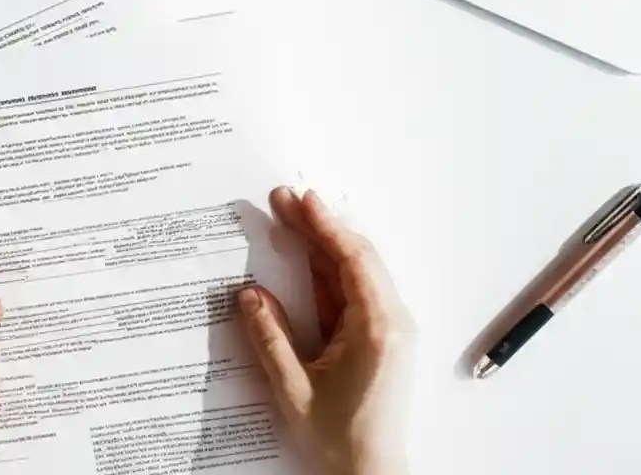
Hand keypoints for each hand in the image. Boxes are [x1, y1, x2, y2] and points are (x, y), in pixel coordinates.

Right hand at [237, 187, 413, 474]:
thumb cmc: (339, 441)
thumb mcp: (292, 389)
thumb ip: (269, 337)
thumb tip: (249, 294)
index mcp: (378, 329)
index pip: (352, 260)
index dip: (325, 225)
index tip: (301, 199)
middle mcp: (391, 323)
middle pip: (355, 259)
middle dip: (319, 227)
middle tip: (284, 200)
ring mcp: (388, 331)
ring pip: (354, 274)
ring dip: (322, 248)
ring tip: (289, 220)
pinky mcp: (379, 340)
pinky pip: (353, 295)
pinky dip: (327, 273)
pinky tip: (304, 262)